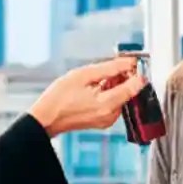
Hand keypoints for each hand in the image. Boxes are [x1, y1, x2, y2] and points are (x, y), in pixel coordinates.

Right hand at [29, 56, 146, 136]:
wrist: (46, 118)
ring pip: (121, 96)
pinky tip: (95, 87)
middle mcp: (111, 115)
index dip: (136, 71)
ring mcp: (108, 120)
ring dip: (115, 84)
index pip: (135, 86)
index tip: (131, 62)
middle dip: (123, 77)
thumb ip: (110, 68)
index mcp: (108, 104)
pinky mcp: (103, 121)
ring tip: (97, 78)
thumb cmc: (59, 98)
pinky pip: (113, 103)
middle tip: (108, 68)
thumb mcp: (84, 75)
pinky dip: (109, 93)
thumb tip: (129, 62)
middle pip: (128, 91)